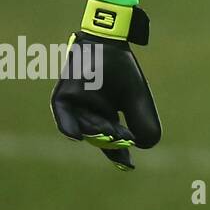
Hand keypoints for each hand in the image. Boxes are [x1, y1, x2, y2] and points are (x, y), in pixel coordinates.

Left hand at [50, 0, 160, 170]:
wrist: (108, 43)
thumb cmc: (121, 70)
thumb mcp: (136, 97)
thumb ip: (142, 119)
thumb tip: (146, 144)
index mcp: (106, 115)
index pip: (112, 140)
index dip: (120, 153)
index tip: (129, 166)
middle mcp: (89, 114)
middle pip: (99, 135)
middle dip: (111, 143)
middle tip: (124, 145)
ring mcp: (75, 106)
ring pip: (84, 127)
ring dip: (97, 133)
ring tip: (112, 134)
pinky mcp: (62, 96)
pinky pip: (63, 114)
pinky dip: (69, 125)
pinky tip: (78, 135)